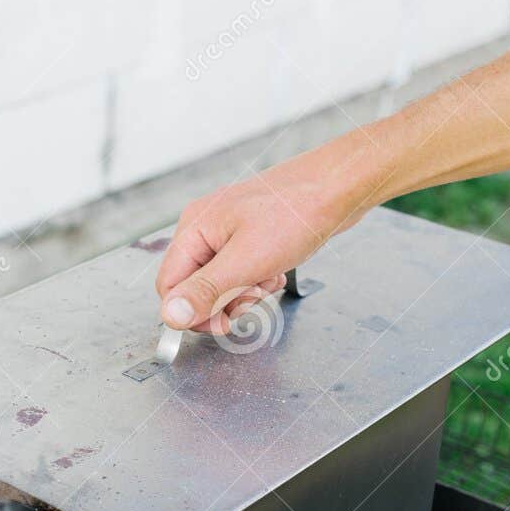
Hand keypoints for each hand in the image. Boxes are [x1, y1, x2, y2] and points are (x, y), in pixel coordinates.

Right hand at [155, 149, 359, 331]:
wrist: (339, 186)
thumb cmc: (297, 213)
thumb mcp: (247, 261)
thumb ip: (205, 290)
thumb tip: (170, 316)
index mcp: (194, 228)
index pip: (170, 286)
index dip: (192, 312)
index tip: (221, 324)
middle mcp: (205, 228)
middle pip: (194, 287)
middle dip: (223, 302)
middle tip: (251, 300)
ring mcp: (227, 232)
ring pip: (220, 283)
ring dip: (243, 293)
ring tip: (268, 280)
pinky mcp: (249, 237)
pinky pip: (241, 273)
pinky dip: (257, 280)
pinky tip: (276, 271)